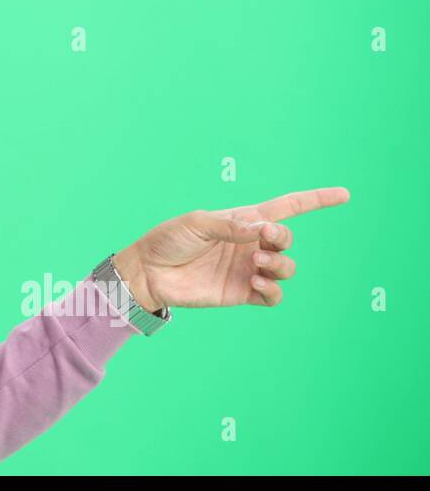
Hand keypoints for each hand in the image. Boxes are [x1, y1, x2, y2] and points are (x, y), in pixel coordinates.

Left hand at [112, 187, 350, 310]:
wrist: (147, 272)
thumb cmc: (168, 240)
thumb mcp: (195, 223)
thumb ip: (229, 225)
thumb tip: (262, 228)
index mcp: (241, 220)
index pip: (285, 208)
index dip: (314, 200)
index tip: (344, 194)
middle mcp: (249, 244)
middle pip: (286, 239)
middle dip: (282, 237)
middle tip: (263, 238)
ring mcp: (247, 269)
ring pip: (284, 268)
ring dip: (278, 265)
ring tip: (255, 264)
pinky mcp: (241, 293)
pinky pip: (272, 296)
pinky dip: (271, 290)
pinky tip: (254, 283)